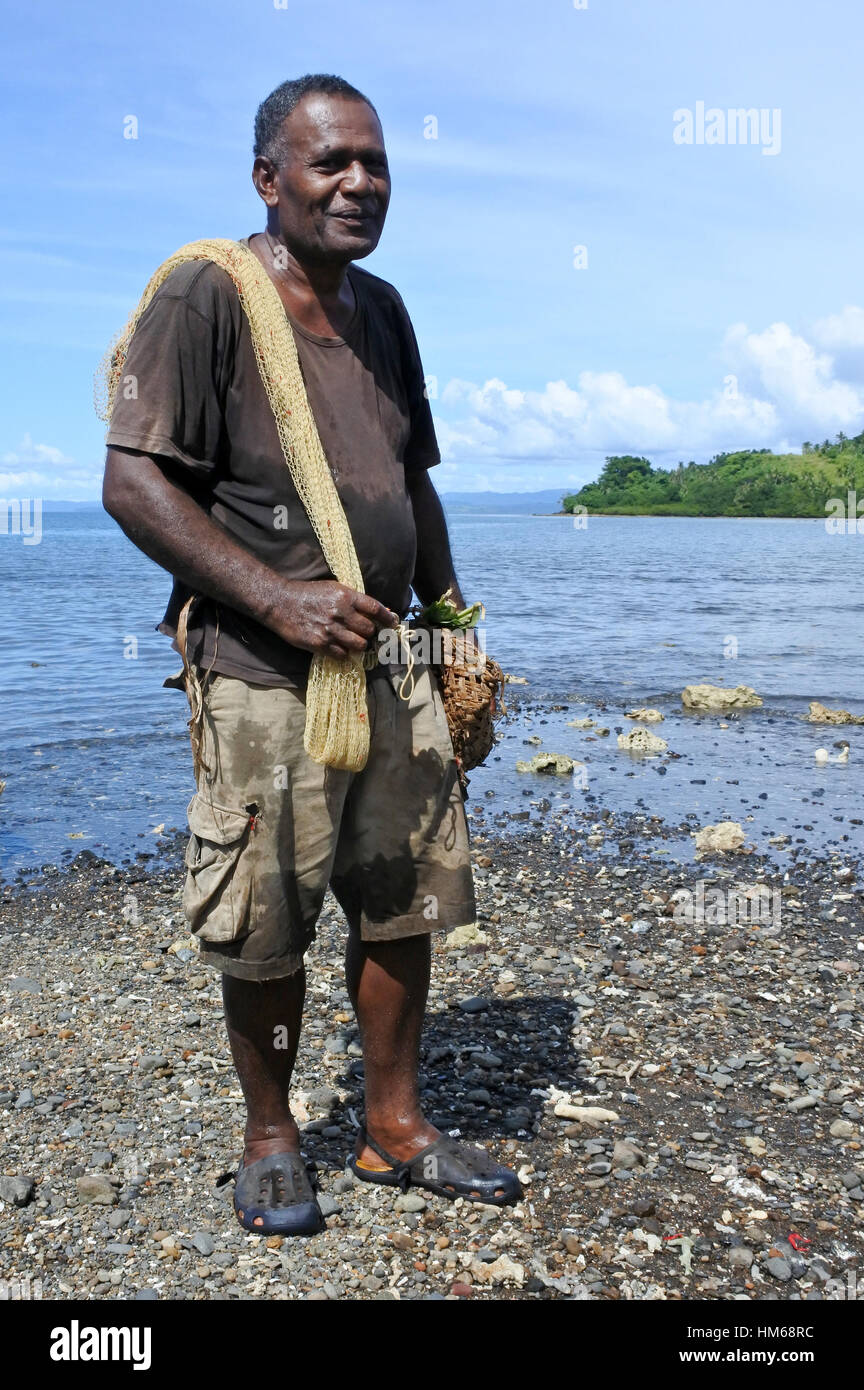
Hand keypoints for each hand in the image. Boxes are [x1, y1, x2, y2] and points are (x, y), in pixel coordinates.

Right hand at [269, 580, 398, 660]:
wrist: (280, 602)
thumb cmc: (307, 594)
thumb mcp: (332, 588)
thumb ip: (354, 599)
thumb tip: (380, 610)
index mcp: (345, 596)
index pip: (375, 608)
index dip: (387, 618)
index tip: (392, 623)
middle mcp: (340, 613)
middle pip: (369, 630)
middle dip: (369, 632)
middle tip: (363, 632)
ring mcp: (330, 630)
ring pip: (359, 645)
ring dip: (359, 645)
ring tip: (352, 641)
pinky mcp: (319, 643)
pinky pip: (342, 655)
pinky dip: (343, 653)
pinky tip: (338, 647)